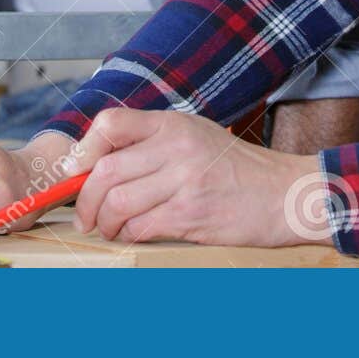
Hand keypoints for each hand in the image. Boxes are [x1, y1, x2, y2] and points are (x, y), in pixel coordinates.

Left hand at [69, 110, 336, 248]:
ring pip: (118, 202)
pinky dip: (129, 235)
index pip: (110, 123)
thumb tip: (97, 163)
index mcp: (173, 124)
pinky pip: (141, 226)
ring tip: (108, 228)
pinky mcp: (192, 213)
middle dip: (84, 199)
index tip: (75, 171)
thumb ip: (152, 142)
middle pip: (106, 170)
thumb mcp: (195, 136)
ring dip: (104, 222)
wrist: (284, 193)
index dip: (84, 149)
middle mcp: (176, 147)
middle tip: (84, 216)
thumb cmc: (236, 168)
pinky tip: (133, 235)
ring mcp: (184, 180)